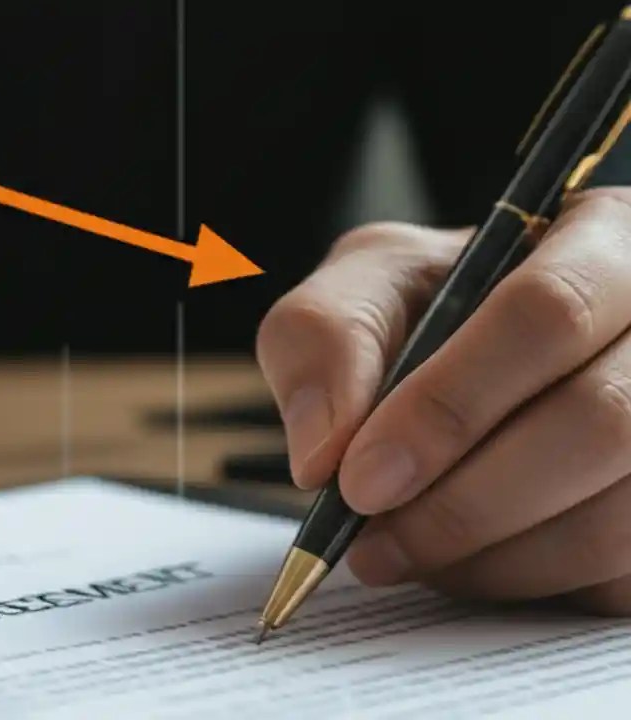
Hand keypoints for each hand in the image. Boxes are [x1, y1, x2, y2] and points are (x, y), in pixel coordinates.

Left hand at [256, 187, 630, 614]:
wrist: (488, 362)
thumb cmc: (437, 311)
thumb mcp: (368, 289)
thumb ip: (325, 337)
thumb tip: (323, 454)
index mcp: (602, 239)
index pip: (548, 312)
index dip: (448, 406)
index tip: (360, 479)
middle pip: (599, 421)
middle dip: (464, 502)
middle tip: (372, 541)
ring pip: (615, 518)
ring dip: (491, 556)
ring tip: (402, 553)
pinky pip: (618, 575)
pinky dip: (527, 583)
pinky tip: (466, 562)